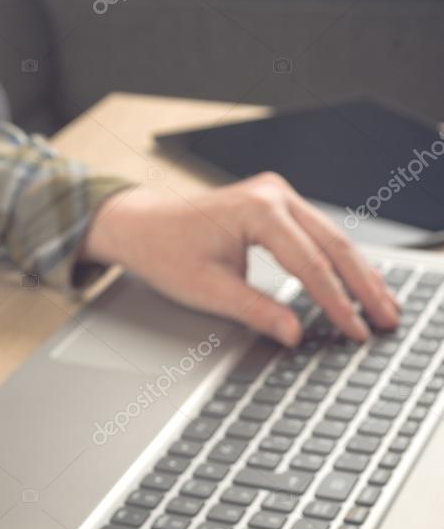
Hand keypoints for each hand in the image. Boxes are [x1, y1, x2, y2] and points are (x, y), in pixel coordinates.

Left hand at [81, 173, 399, 346]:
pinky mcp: (277, 205)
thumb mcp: (208, 290)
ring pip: (332, 238)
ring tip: (384, 305)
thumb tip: (295, 334)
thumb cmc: (167, 252)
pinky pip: (318, 235)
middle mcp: (274, 194)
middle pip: (334, 245)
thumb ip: (256, 311)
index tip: (355, 331)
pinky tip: (359, 283)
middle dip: (363, 287)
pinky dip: (339, 262)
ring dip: (359, 274)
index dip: (337, 303)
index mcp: (258, 210)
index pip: (310, 263)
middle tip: (387, 320)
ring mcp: (278, 196)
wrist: (142, 226)